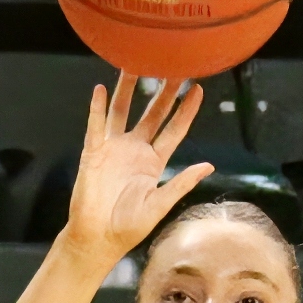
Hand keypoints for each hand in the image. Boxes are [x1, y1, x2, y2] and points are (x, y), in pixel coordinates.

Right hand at [61, 72, 212, 266]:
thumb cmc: (129, 227)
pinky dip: (97, 107)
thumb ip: (182, 183)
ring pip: (122, 111)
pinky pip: (96, 125)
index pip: (174, 130)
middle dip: (162, 92)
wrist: (98, 238)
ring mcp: (114, 149)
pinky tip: (100, 89)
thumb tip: (209, 166)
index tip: (197, 89)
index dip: (185, 110)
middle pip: (152, 114)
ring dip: (128, 90)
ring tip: (134, 64)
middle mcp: (136, 151)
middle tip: (172, 66)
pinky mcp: (93, 153)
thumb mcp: (160, 205)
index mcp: (155, 163)